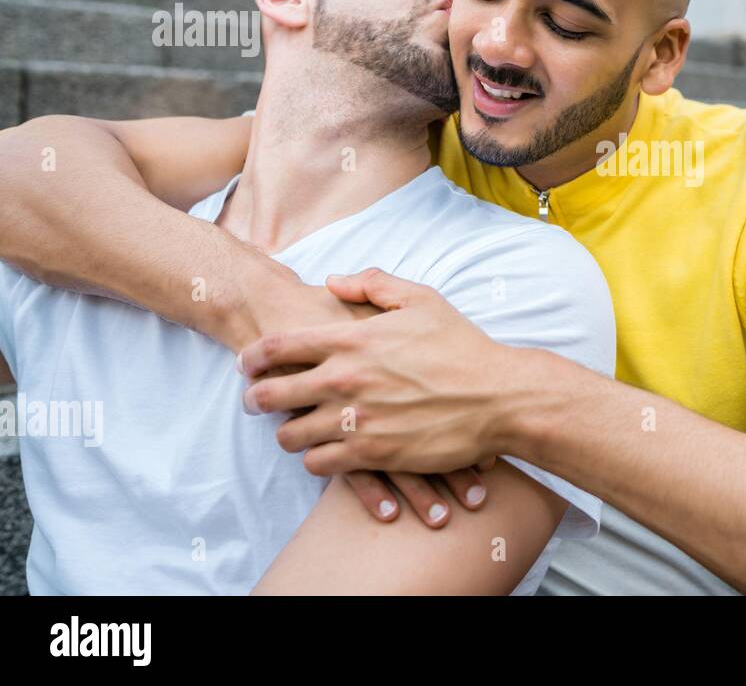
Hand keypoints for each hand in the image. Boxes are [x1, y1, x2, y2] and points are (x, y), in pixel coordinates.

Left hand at [236, 268, 525, 479]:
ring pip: (289, 435)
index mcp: (352, 340)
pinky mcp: (370, 455)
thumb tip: (334, 282)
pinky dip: (315, 458)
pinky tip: (324, 451)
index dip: (253, 356)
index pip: (279, 347)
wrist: (497, 398)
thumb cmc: (462, 347)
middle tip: (256, 401)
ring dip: (286, 432)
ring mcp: (354, 421)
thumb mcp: (422, 299)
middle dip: (255, 398)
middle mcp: (345, 380)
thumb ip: (373, 284)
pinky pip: (317, 464)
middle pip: (271, 394)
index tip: (247, 363)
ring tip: (293, 430)